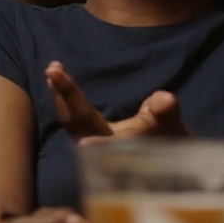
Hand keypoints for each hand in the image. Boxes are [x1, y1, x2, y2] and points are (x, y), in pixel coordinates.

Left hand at [46, 61, 186, 145]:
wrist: (162, 152)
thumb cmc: (166, 136)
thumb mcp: (170, 123)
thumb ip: (166, 111)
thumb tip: (167, 99)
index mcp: (121, 146)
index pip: (105, 141)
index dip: (98, 143)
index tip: (85, 145)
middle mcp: (99, 146)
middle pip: (76, 125)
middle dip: (65, 97)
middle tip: (53, 70)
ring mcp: (90, 141)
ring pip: (69, 121)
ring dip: (60, 96)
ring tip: (53, 71)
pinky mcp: (87, 134)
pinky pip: (69, 118)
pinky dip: (63, 99)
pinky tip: (56, 82)